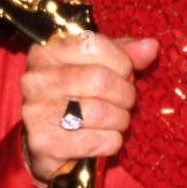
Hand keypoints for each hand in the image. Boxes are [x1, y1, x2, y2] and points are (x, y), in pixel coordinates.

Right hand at [20, 30, 158, 185]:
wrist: (47, 142)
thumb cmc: (77, 97)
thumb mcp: (99, 66)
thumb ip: (125, 54)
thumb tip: (151, 46)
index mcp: (46, 51)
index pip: (94, 44)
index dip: (121, 62)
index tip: (125, 74)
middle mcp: (35, 79)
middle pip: (99, 79)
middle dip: (125, 93)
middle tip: (127, 101)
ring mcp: (35, 112)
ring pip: (100, 112)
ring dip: (120, 119)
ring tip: (118, 121)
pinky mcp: (43, 143)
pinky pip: (96, 141)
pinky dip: (111, 141)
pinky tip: (107, 138)